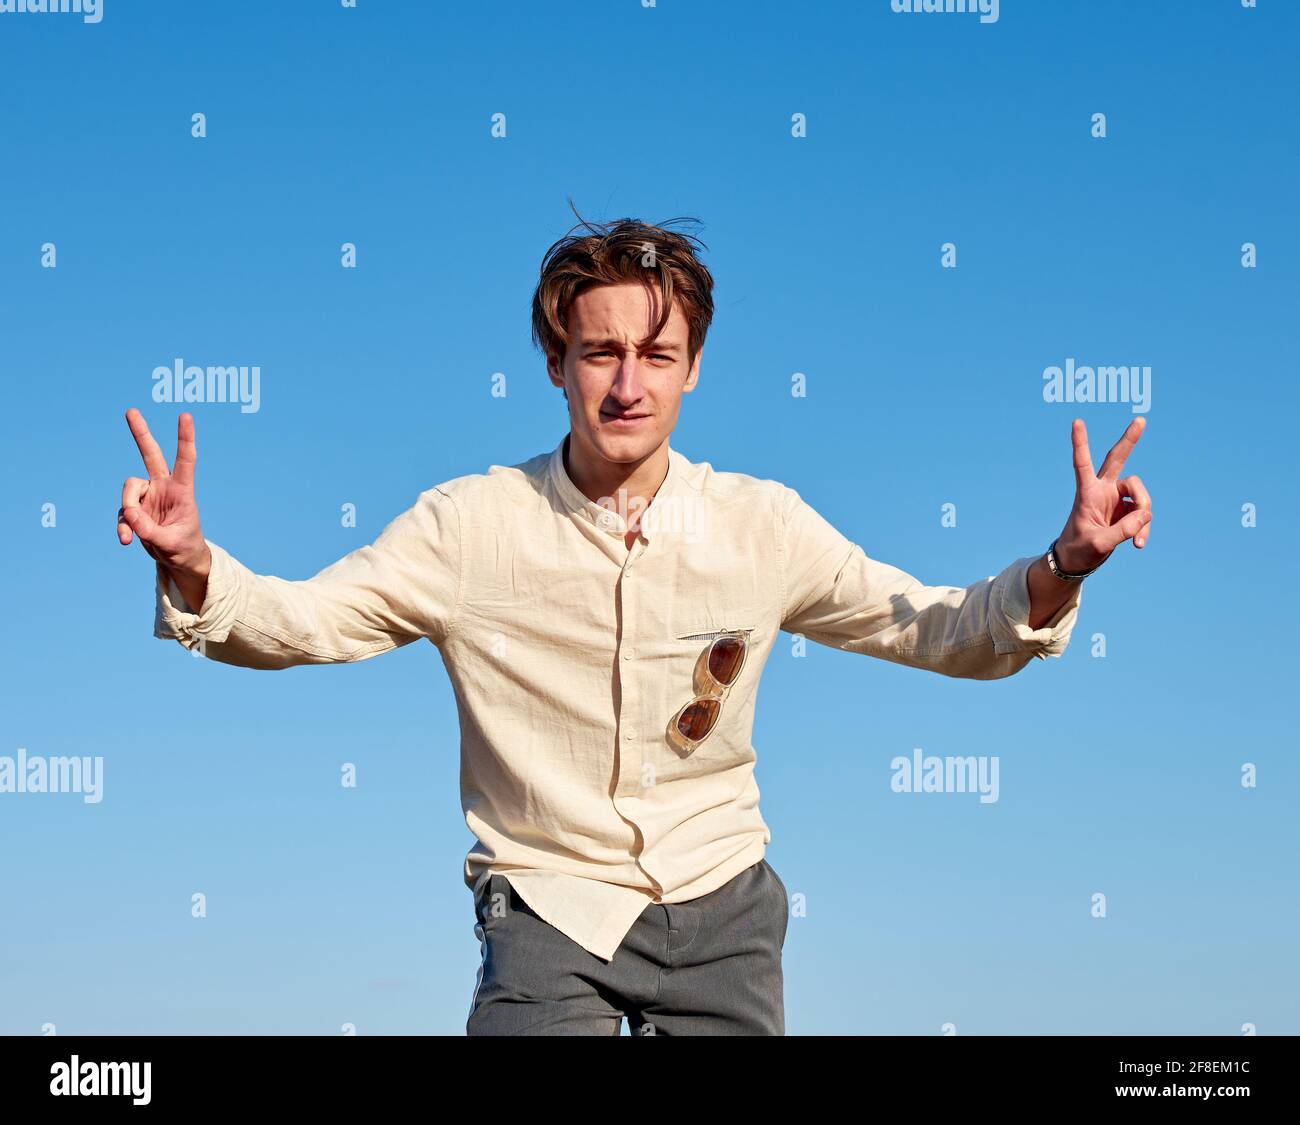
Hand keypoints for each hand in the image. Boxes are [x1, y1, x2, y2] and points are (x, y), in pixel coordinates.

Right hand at [117, 409, 209, 579]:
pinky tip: (126, 540)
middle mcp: (163, 487)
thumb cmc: (184, 547)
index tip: (185, 415)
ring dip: (128, 509)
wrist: (178, 559)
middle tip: (131, 410)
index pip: (185, 460)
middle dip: (140, 433)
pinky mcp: (135, 509)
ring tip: (134, 532)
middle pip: (150, 455)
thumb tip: (129, 515)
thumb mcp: (171, 543)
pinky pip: (123, 513)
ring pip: (128, 489)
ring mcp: (147, 496)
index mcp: (182, 490)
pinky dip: (123, 526)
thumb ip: (150, 530)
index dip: (184, 438)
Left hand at [1054, 417, 1151, 573]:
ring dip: (1143, 517)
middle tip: (1141, 420)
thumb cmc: (1079, 550)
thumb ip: (1123, 530)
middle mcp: (1103, 490)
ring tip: (1138, 541)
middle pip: (1118, 460)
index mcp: (1087, 493)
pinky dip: (1144, 528)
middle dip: (1130, 440)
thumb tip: (1146, 514)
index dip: (1080, 443)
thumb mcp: (1099, 544)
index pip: (1082, 464)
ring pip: (1140, 496)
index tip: (1077, 421)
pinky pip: (1143, 514)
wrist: (1078, 561)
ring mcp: (1116, 499)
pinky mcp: (1126, 510)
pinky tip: (1139, 544)